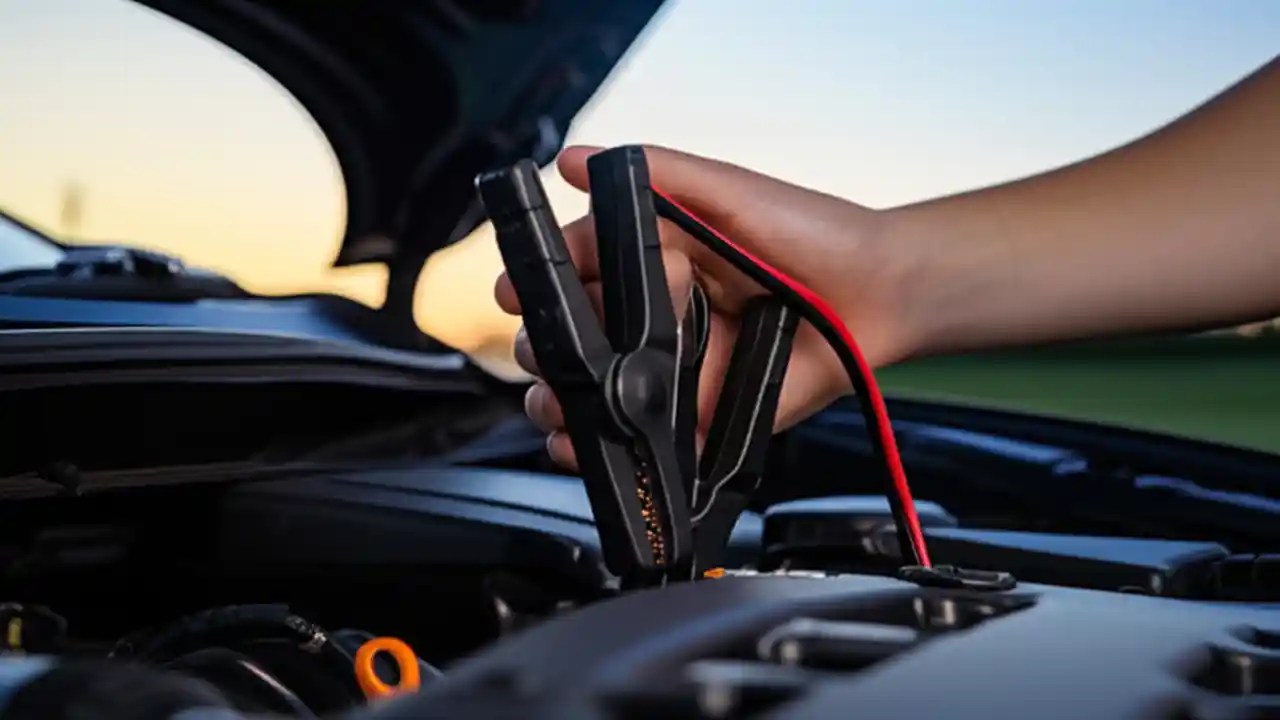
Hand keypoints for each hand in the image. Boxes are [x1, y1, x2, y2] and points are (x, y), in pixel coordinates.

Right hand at [494, 144, 922, 469]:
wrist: (879, 295)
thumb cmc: (810, 234)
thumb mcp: (727, 192)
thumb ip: (656, 175)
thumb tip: (573, 159)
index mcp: (656, 260)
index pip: (578, 271)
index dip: (542, 282)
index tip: (517, 291)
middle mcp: (659, 316)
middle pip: (577, 338)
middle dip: (545, 347)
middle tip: (543, 351)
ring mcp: (678, 369)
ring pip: (598, 391)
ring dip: (561, 401)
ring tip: (553, 402)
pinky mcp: (703, 416)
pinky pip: (646, 438)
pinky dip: (601, 449)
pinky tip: (578, 447)